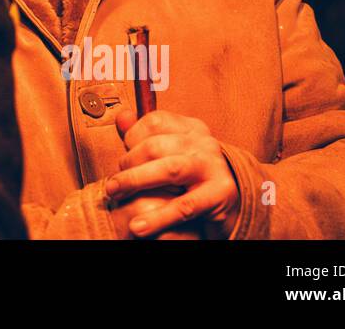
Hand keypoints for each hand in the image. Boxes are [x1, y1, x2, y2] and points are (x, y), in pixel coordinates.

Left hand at [105, 109, 239, 238]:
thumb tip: (121, 118)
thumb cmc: (191, 177)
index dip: (131, 137)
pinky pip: (184, 206)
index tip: (123, 156)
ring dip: (135, 182)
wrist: (231, 204)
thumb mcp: (170, 151)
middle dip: (128, 164)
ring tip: (115, 195)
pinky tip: (139, 226)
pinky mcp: (220, 194)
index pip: (154, 122)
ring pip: (168, 170)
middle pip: (155, 146)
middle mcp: (204, 143)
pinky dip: (158, 217)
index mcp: (191, 128)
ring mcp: (214, 167)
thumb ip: (143, 135)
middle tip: (113, 183)